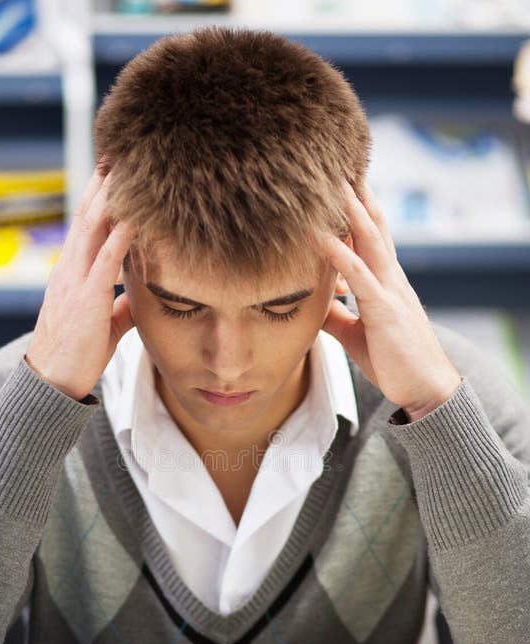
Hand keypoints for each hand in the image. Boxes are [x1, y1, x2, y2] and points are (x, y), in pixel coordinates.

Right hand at [25, 164, 135, 400]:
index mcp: (74, 271)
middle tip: (122, 150)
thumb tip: (142, 296)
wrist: (54, 380)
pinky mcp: (87, 298)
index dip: (103, 195)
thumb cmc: (79, 353)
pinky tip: (135, 216)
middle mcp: (71, 267)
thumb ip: (122, 304)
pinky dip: (120, 235)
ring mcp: (76, 280)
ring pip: (94, 227)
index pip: (89, 224)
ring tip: (130, 167)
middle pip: (89, 214)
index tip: (117, 170)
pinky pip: (106, 260)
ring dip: (112, 196)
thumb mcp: (106, 323)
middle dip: (105, 182)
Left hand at [321, 180, 460, 421]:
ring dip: (348, 210)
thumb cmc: (394, 360)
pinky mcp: (384, 311)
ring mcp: (389, 290)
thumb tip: (314, 304)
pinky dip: (340, 256)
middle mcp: (389, 277)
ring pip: (368, 240)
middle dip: (353, 193)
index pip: (368, 234)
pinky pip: (359, 278)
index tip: (336, 179)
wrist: (426, 388)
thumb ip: (336, 314)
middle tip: (333, 159)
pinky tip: (323, 239)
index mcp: (384, 281)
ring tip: (328, 180)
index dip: (354, 206)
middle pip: (371, 224)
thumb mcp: (357, 333)